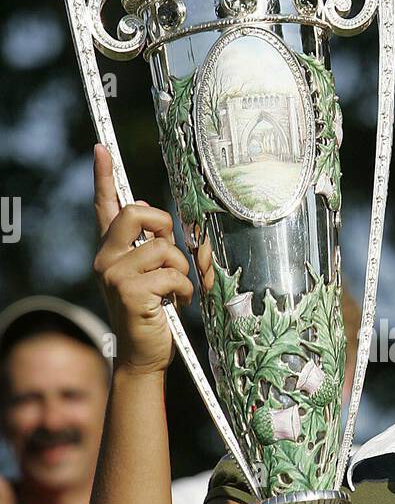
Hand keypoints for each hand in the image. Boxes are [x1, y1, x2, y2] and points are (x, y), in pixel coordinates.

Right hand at [92, 144, 198, 374]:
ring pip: (164, 249)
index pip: (106, 206)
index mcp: (111, 251)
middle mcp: (106, 259)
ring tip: (174, 292)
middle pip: (139, 213)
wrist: (144, 356)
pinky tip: (175, 306)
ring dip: (181, 271)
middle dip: (164, 227)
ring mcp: (115, 276)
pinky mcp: (131, 292)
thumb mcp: (148, 276)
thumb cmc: (153, 315)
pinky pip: (173, 275)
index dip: (103, 175)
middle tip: (169, 254)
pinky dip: (184, 292)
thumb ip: (148, 247)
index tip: (101, 147)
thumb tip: (154, 213)